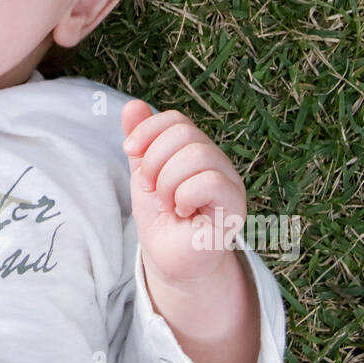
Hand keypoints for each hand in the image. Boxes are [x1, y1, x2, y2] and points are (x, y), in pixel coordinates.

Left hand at [121, 100, 247, 288]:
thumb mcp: (143, 173)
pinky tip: (183, 211)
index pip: (175, 119)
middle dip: (154, 161)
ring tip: (168, 203)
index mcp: (196, 149)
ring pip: (197, 154)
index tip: (129, 150)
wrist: (168, 258)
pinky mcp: (234, 207)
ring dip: (167, 182)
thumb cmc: (161, 218)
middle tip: (152, 189)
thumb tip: (133, 104)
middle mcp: (216, 160)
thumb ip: (141, 141)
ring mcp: (229, 182)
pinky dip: (185, 195)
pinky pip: (210, 181)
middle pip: (183, 133)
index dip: (147, 130)